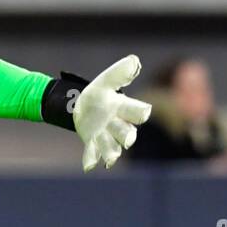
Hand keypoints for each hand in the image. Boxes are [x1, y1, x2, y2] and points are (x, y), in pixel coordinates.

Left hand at [73, 55, 151, 171]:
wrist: (82, 105)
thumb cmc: (99, 94)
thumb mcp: (106, 81)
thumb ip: (119, 73)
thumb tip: (134, 60)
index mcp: (123, 109)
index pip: (136, 111)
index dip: (140, 112)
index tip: (144, 112)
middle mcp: (118, 125)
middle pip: (126, 132)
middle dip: (127, 136)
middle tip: (128, 140)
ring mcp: (105, 136)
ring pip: (111, 147)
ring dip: (111, 153)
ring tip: (109, 160)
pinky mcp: (92, 143)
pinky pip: (92, 153)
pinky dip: (91, 159)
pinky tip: (89, 166)